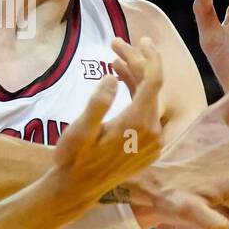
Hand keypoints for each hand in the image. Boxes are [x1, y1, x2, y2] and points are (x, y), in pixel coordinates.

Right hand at [51, 38, 164, 205]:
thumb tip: (112, 78)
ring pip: (150, 99)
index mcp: (137, 124)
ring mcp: (153, 142)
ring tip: (114, 62)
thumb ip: (98, 103)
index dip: (150, 57)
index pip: (154, 81)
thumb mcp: (80, 130)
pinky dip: (137, 96)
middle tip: (115, 46)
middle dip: (135, 63)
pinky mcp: (150, 147)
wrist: (77, 189)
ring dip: (134, 78)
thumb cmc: (73, 159)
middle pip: (152, 87)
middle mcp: (152, 133)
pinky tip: (121, 84)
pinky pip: (148, 113)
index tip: (143, 40)